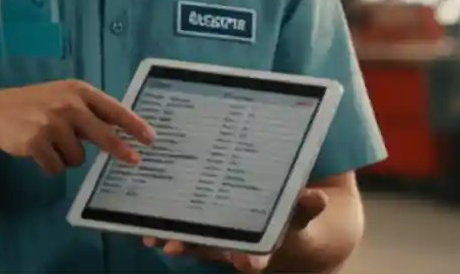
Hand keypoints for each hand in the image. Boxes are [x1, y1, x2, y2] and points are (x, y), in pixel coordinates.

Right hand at [0, 80, 155, 174]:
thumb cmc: (38, 105)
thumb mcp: (64, 98)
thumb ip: (90, 111)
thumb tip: (122, 132)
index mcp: (79, 91)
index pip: (113, 109)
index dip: (134, 125)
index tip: (150, 139)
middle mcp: (68, 105)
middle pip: (104, 134)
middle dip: (120, 150)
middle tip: (134, 161)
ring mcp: (52, 124)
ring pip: (78, 158)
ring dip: (68, 157)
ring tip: (51, 144)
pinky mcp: (37, 142)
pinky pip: (58, 168)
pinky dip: (51, 166)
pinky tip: (39, 152)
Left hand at [144, 188, 329, 272]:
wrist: (282, 237)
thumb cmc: (292, 222)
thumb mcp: (303, 217)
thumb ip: (307, 209)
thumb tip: (316, 197)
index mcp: (263, 245)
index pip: (257, 254)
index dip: (252, 258)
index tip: (246, 261)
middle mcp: (237, 249)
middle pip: (214, 250)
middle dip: (194, 248)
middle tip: (173, 246)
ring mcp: (218, 243)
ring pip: (193, 243)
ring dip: (172, 239)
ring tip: (151, 238)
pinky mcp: (204, 232)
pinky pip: (183, 231)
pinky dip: (165, 229)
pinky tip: (143, 227)